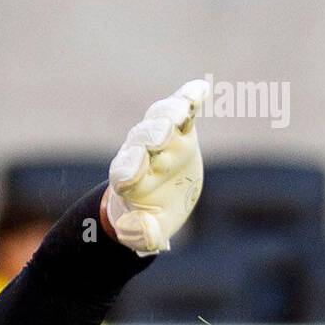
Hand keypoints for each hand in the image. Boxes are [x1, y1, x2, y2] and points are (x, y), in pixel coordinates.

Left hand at [105, 79, 209, 255]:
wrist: (161, 200)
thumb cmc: (150, 217)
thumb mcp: (148, 233)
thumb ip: (142, 234)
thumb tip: (130, 227)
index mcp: (128, 179)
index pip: (124, 171)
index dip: (128, 171)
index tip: (132, 177)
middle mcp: (141, 152)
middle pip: (142, 138)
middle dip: (151, 136)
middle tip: (159, 139)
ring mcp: (161, 137)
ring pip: (160, 118)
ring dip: (169, 114)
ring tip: (180, 113)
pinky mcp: (182, 127)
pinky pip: (185, 107)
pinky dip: (190, 97)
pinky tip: (200, 91)